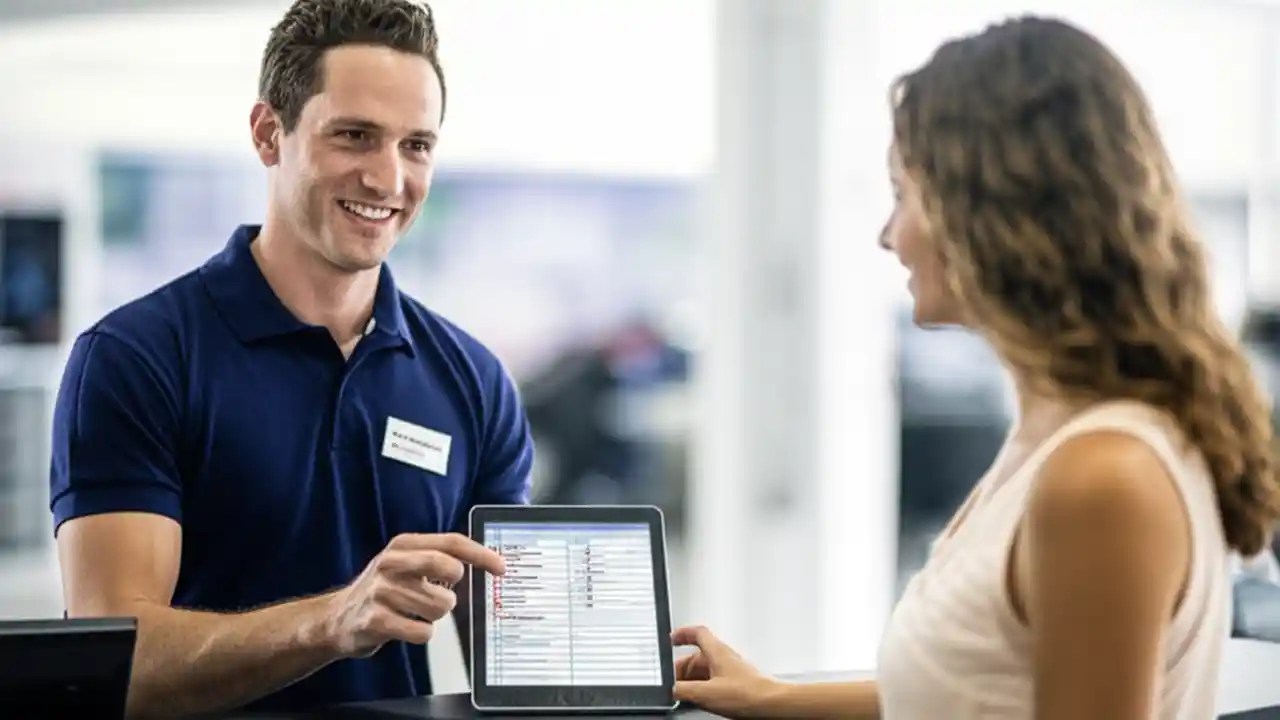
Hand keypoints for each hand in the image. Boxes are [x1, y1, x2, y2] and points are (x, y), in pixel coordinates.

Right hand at [322, 533, 504, 657]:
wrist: (336, 619)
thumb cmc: (381, 591)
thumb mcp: (404, 564)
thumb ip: (438, 557)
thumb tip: (484, 561)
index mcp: (403, 545)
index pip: (452, 543)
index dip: (481, 555)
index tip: (501, 567)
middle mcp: (391, 563)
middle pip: (447, 567)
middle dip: (453, 585)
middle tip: (441, 591)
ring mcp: (382, 591)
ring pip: (440, 606)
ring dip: (435, 615)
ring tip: (415, 612)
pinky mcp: (377, 621)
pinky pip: (423, 632)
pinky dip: (421, 634)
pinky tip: (405, 627)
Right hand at [671, 625, 780, 717]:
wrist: (771, 705)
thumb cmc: (748, 693)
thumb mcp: (706, 692)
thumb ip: (684, 690)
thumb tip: (671, 690)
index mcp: (717, 651)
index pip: (697, 633)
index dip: (682, 634)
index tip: (671, 640)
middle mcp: (724, 658)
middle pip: (697, 656)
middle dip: (681, 668)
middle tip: (671, 682)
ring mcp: (731, 671)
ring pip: (705, 671)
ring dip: (691, 680)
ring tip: (683, 694)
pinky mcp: (736, 684)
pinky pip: (713, 682)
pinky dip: (702, 688)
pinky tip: (699, 700)